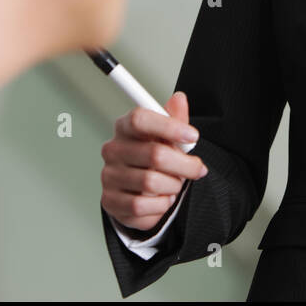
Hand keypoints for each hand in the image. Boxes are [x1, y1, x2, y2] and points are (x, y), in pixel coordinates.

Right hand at [100, 91, 207, 232]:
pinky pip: (141, 206)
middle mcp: (113, 150)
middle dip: (184, 165)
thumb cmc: (154, 158)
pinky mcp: (109, 201)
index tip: (193, 136)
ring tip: (175, 184)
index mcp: (125, 128)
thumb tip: (179, 99)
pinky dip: (160, 205)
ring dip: (172, 186)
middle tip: (197, 169)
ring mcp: (109, 176)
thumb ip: (175, 119)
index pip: (140, 119)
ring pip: (150, 182)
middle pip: (154, 154)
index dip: (169, 127)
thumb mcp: (168, 137)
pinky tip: (162, 199)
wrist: (139, 191)